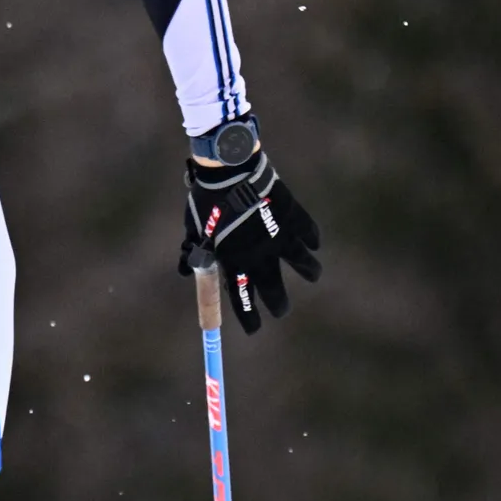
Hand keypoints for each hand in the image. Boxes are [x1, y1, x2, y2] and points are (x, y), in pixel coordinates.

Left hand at [179, 147, 320, 334]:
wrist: (229, 172)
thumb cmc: (206, 201)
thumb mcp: (194, 230)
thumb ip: (194, 252)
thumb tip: (185, 271)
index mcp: (235, 262)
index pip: (242, 300)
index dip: (249, 317)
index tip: (254, 329)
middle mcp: (261, 257)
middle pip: (276, 292)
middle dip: (279, 305)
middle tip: (281, 310)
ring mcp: (280, 239)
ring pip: (304, 265)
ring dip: (310, 272)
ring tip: (313, 275)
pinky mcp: (294, 219)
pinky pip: (310, 235)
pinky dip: (313, 240)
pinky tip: (314, 244)